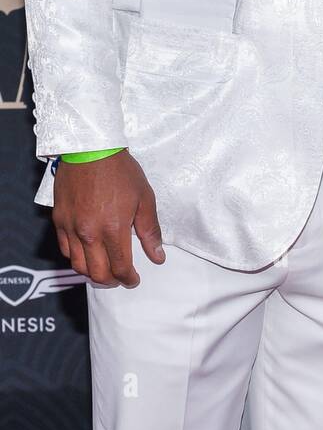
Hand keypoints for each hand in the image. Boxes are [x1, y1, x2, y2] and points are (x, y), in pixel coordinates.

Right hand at [53, 151, 163, 287]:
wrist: (91, 149)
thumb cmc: (121, 171)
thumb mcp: (144, 198)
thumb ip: (150, 231)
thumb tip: (158, 257)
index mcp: (113, 229)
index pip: (120, 267)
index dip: (128, 279)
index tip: (134, 280)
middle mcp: (89, 233)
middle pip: (97, 273)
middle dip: (111, 281)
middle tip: (120, 278)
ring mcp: (71, 227)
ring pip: (78, 265)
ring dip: (92, 272)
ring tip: (104, 268)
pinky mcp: (59, 219)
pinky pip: (64, 249)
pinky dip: (76, 257)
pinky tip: (87, 253)